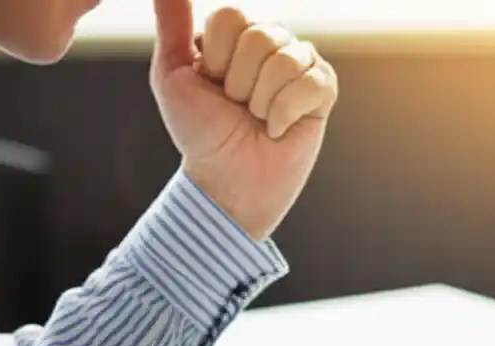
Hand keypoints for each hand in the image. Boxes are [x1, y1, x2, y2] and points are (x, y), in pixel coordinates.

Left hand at [150, 0, 338, 239]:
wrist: (228, 179)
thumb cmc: (200, 132)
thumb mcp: (171, 75)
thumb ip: (171, 24)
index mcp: (235, 35)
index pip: (231, 17)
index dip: (216, 56)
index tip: (211, 83)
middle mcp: (271, 43)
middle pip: (259, 36)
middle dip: (239, 83)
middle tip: (237, 106)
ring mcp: (300, 64)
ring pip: (284, 61)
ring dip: (261, 101)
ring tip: (257, 118)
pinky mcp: (323, 90)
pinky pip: (311, 83)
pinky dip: (285, 113)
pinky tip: (278, 128)